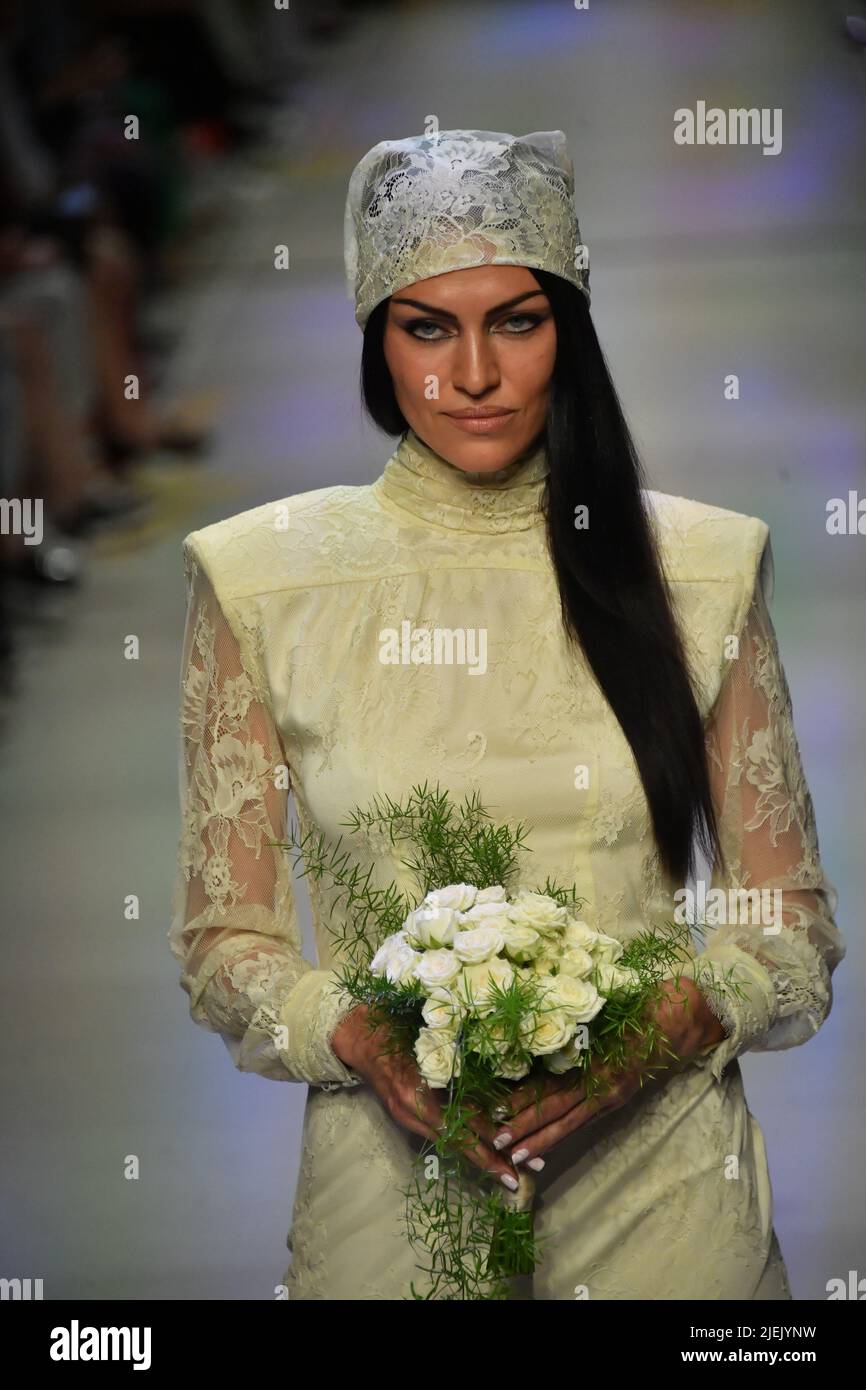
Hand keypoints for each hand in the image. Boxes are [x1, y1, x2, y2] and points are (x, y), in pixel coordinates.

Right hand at [330, 1004, 521, 1192]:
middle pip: (455, 1141)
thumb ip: (454, 1058)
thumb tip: (498, 1069)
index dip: (485, 1135)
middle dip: (487, 1161)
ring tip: (506, 1173)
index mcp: (416, 1091)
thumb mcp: (427, 1039)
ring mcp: (407, 1117)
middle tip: (516, 1180)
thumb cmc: (395, 1027)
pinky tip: (483, 1152)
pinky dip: (462, 1145)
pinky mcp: (405, 1117)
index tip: (513, 1147)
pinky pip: (438, 1134)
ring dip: (478, 1158)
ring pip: (449, 1143)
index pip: (458, 1120)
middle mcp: (411, 1111)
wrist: (359, 1036)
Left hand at [491, 976, 726, 1171]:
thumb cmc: (651, 1001)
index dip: (524, 1101)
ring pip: (569, 1121)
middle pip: (556, 1110)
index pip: (553, 1087)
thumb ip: (583, 1021)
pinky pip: (587, 1118)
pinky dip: (565, 1131)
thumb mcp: (614, 1007)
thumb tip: (547, 1022)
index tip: (495, 1110)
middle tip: (494, 1142)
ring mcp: (612, 1092)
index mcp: (598, 1061)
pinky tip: (548, 1141)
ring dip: (541, 1137)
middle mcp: (603, 1083)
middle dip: (525, 1128)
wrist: (691, 1014)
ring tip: (514, 1153)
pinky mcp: (620, 1095)